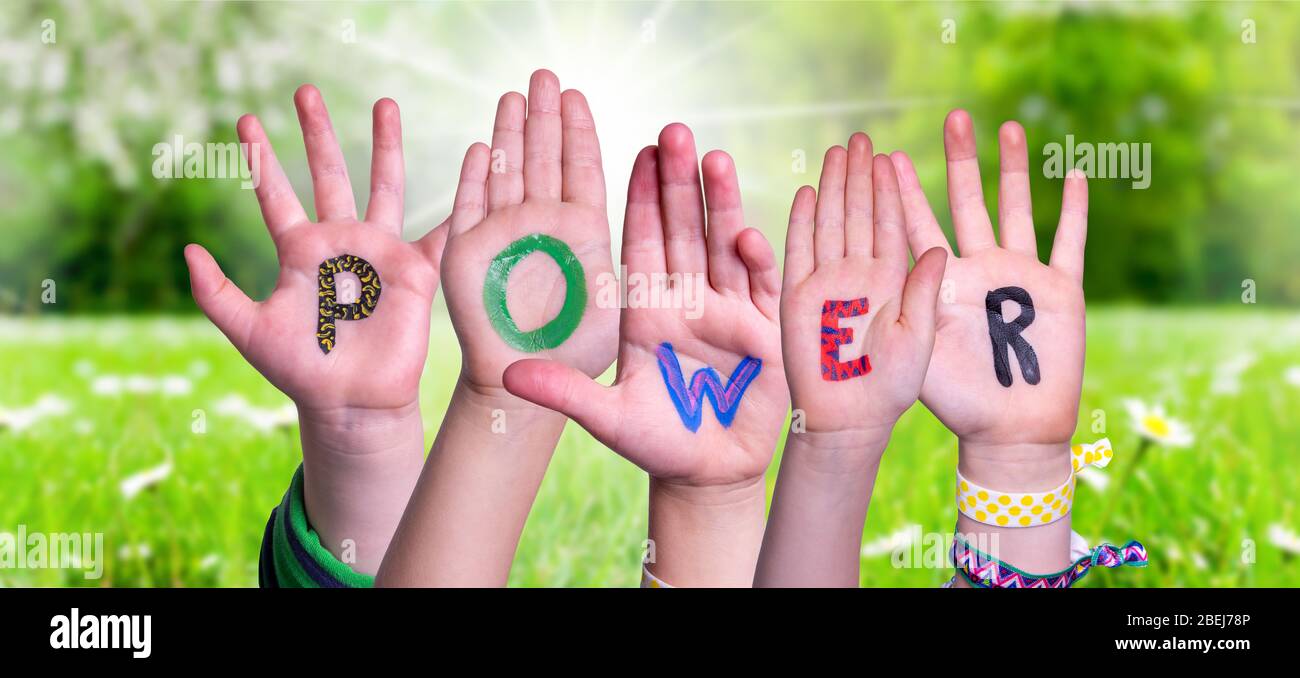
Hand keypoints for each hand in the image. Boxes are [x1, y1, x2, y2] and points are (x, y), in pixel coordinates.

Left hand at [185, 86, 448, 413]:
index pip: (277, 196)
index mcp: (301, 252)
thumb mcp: (249, 331)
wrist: (353, 402)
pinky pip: (439, 230)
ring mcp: (380, 253)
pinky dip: (456, 200)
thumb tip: (187, 249)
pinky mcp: (415, 272)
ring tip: (384, 102)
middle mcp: (341, 243)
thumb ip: (216, 293)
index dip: (261, 161)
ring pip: (385, 186)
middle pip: (330, 175)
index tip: (244, 122)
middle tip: (304, 90)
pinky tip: (469, 166)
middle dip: (317, 134)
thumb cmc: (301, 370)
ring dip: (384, 145)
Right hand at [437, 70, 617, 397]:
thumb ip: (624, 273)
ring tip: (514, 95)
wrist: (524, 380)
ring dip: (510, 134)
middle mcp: (542, 223)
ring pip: (507, 172)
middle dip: (544, 117)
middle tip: (546, 74)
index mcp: (581, 229)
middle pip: (543, 158)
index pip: (580, 168)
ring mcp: (503, 233)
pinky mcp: (467, 253)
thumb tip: (644, 237)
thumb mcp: (612, 308)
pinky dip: (473, 179)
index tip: (577, 95)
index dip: (578, 132)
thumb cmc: (575, 351)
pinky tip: (481, 148)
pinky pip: (469, 208)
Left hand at [503, 122, 787, 488]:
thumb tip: (507, 376)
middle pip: (683, 229)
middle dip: (679, 182)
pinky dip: (755, 261)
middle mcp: (686, 299)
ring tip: (714, 158)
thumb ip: (563, 392)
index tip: (637, 151)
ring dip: (721, 203)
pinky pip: (759, 287)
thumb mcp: (605, 416)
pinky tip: (747, 235)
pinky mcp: (762, 330)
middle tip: (674, 131)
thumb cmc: (655, 443)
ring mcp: (726, 310)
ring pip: (722, 244)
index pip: (643, 241)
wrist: (708, 473)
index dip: (642, 198)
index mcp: (645, 308)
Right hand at [780, 134, 946, 447]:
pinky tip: (806, 191)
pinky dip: (801, 222)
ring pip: (829, 225)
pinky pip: (799, 252)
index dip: (890, 189)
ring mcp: (826, 283)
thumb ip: (925, 292)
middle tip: (863, 138)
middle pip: (858, 214)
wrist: (848, 420)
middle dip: (860, 176)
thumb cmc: (890, 388)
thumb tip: (944, 249)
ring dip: (832, 188)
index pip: (890, 223)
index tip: (892, 155)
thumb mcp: (919, 337)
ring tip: (837, 152)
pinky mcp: (796, 298)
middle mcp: (858, 275)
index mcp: (891, 281)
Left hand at [890, 111, 1087, 452]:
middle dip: (961, 161)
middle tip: (953, 117)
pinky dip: (1075, 210)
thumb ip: (912, 300)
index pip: (918, 227)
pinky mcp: (1061, 291)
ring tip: (1009, 127)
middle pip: (969, 203)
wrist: (1009, 432)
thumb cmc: (957, 400)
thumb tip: (898, 254)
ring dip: (1015, 170)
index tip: (887, 157)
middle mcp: (981, 271)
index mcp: (942, 283)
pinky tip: (1075, 173)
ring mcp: (1021, 277)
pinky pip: (1070, 242)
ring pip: (1019, 210)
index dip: (905, 192)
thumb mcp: (922, 347)